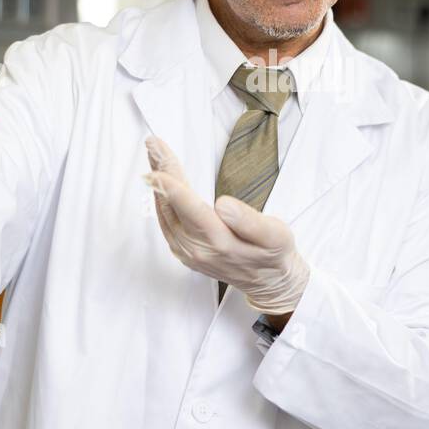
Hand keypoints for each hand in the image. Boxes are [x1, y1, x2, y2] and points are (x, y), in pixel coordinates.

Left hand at [143, 135, 309, 314]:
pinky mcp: (184, 253)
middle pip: (171, 205)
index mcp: (220, 242)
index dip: (172, 183)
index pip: (189, 207)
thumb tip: (223, 204)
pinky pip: (165, 223)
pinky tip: (160, 185)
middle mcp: (197, 249)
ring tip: (154, 156)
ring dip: (158, 184)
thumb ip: (250, 221)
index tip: (160, 159)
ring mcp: (188, 253)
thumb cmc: (273, 254)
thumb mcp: (276, 236)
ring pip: (164, 213)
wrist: (269, 283)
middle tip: (153, 145)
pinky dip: (161, 200)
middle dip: (161, 172)